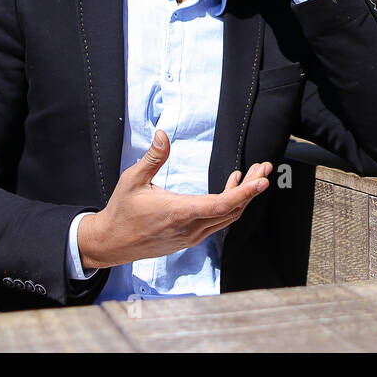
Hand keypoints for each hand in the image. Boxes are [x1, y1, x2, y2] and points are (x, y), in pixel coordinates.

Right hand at [77, 130, 270, 269]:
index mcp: (178, 212)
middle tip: (264, 168)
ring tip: (254, 175)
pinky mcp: (191, 238)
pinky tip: (232, 186)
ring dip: (243, 197)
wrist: (112, 242)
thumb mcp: (133, 180)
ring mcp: (192, 236)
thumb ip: (152, 158)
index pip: (221, 205)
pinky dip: (229, 204)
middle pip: (231, 210)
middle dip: (251, 189)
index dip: (244, 193)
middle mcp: (190, 228)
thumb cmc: (122, 211)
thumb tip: (162, 134)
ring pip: (227, 217)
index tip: (262, 181)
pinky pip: (218, 221)